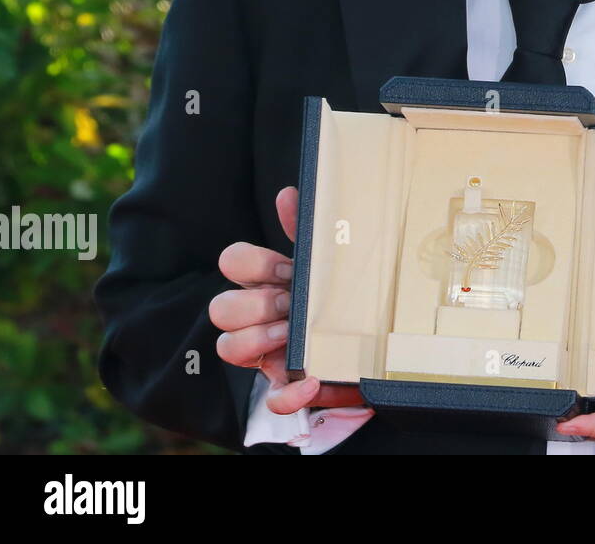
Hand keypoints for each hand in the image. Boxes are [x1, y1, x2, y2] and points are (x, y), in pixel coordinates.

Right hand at [210, 186, 364, 414]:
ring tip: (291, 335)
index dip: (254, 265)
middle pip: (220, 308)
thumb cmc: (340, 297)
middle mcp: (259, 317)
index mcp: (268, 281)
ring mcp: (268, 353)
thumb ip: (307, 232)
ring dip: (257, 340)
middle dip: (252, 305)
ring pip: (227, 348)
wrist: (375, 343)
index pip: (233, 262)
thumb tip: (289, 194)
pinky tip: (313, 379)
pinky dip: (290, 394)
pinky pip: (273, 400)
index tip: (287, 269)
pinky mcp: (288, 386)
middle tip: (288, 305)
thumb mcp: (328, 264)